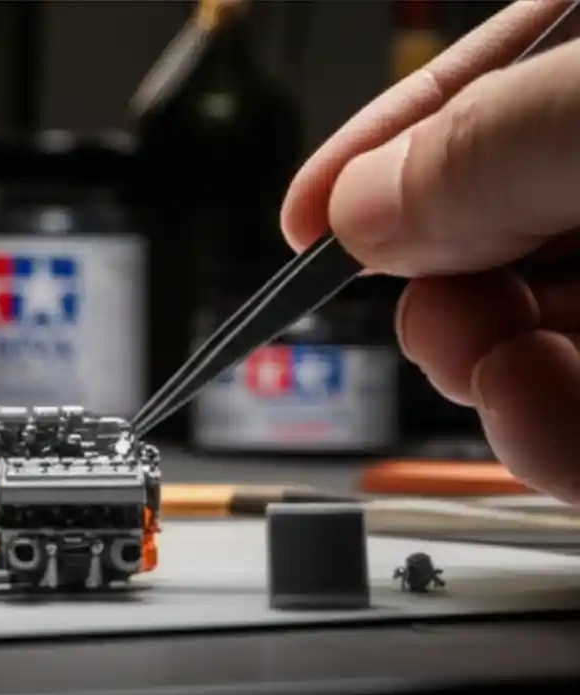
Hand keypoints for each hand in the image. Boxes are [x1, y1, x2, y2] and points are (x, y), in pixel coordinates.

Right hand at [281, 0, 579, 502]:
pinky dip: (551, 436)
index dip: (378, 158)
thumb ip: (488, 142)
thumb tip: (361, 215)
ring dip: (490, 373)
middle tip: (437, 311)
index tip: (303, 223)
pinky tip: (535, 414)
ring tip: (503, 370)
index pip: (476, 97)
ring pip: (539, 342)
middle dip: (441, 287)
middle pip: (497, 231)